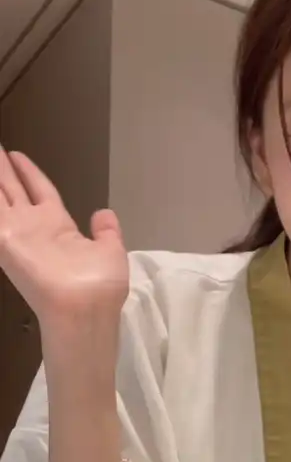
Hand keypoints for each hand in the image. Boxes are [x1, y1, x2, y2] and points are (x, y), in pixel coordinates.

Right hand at [0, 148, 128, 328]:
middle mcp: (34, 227)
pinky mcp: (3, 241)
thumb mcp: (110, 250)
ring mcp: (16, 233)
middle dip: (2, 170)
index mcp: (59, 225)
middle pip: (13, 189)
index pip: (40, 190)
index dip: (28, 173)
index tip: (16, 154)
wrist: (84, 307)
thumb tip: (104, 214)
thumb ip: (106, 232)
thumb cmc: (100, 282)